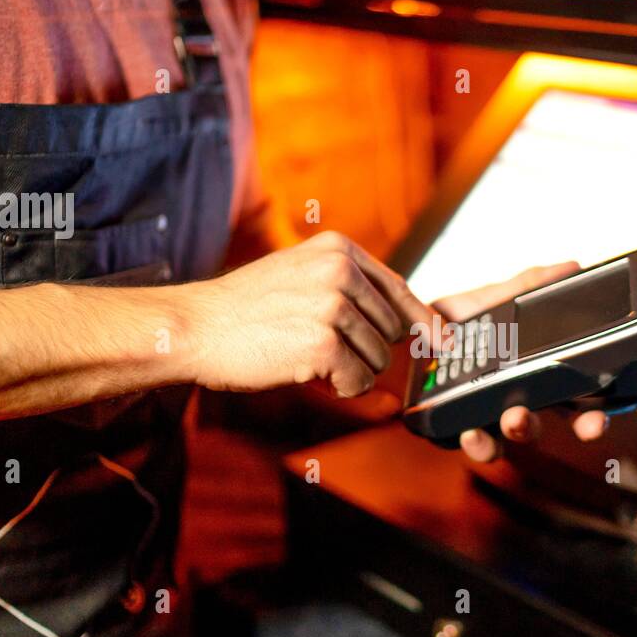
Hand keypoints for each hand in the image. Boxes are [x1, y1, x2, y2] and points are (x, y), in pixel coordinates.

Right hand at [188, 231, 433, 397]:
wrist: (195, 327)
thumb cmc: (247, 310)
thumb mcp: (301, 276)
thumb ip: (351, 289)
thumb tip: (416, 325)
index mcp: (338, 248)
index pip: (398, 288)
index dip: (422, 320)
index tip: (441, 341)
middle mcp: (340, 270)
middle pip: (391, 330)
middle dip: (366, 351)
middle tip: (323, 351)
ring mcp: (332, 306)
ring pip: (378, 358)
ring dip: (350, 370)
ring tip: (307, 357)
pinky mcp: (323, 343)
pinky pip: (358, 381)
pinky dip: (340, 388)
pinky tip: (308, 374)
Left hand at [434, 263, 609, 461]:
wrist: (406, 327)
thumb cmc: (457, 318)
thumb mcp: (494, 298)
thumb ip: (530, 285)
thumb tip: (570, 266)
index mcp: (538, 371)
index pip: (578, 398)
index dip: (595, 414)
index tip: (600, 420)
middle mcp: (521, 397)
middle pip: (564, 421)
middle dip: (578, 428)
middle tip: (584, 425)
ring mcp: (491, 414)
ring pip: (517, 436)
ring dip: (523, 431)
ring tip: (516, 419)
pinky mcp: (458, 423)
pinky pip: (472, 442)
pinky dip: (477, 441)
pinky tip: (470, 430)